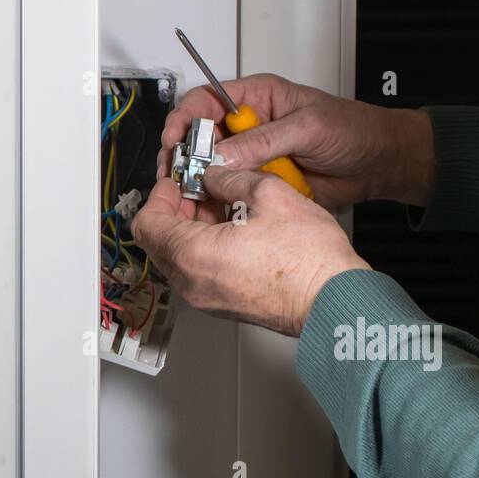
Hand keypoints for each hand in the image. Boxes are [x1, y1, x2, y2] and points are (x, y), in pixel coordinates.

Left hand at [132, 165, 369, 337]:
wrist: (332, 299)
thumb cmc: (308, 259)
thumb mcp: (269, 194)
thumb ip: (231, 177)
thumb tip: (215, 173)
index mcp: (193, 255)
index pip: (146, 224)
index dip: (158, 195)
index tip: (177, 180)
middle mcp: (191, 283)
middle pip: (158, 241)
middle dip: (175, 209)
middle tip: (198, 186)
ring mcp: (204, 298)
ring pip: (178, 256)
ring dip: (190, 227)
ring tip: (221, 203)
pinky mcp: (221, 304)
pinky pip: (197, 271)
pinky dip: (204, 246)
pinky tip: (233, 226)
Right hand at [161, 73, 434, 210]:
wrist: (377, 165)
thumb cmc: (353, 130)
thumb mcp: (308, 127)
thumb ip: (263, 140)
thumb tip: (222, 156)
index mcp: (257, 99)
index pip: (206, 101)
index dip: (185, 118)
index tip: (175, 140)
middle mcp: (248, 129)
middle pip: (199, 139)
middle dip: (184, 157)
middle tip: (177, 175)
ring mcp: (251, 159)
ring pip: (210, 171)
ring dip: (198, 184)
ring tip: (191, 196)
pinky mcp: (257, 185)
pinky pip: (229, 194)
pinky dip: (218, 203)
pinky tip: (212, 209)